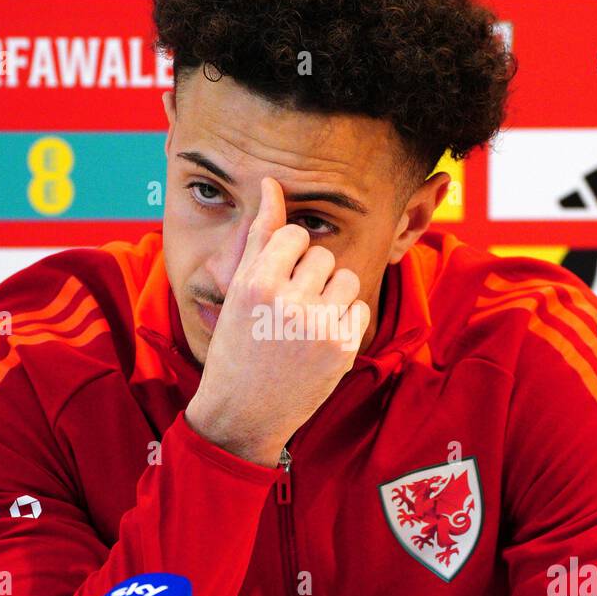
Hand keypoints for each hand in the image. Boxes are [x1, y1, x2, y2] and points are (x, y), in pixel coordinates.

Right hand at [185, 177, 370, 466]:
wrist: (242, 413)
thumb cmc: (237, 346)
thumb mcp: (238, 290)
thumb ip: (260, 236)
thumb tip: (272, 183)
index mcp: (255, 285)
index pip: (294, 235)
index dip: (290, 255)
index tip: (279, 279)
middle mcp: (288, 303)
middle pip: (322, 256)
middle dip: (311, 276)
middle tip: (291, 306)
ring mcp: (318, 327)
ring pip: (347, 278)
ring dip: (333, 293)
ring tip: (308, 318)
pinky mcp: (342, 349)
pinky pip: (359, 307)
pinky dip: (345, 319)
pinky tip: (321, 337)